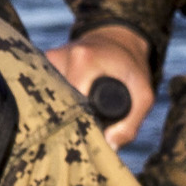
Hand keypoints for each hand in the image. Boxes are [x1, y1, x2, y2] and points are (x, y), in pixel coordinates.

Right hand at [44, 25, 156, 146]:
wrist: (118, 38)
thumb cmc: (132, 68)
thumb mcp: (143, 94)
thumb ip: (131, 124)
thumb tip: (109, 147)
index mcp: (83, 59)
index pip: (72, 102)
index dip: (79, 124)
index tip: (88, 138)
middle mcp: (58, 57)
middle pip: (55, 101)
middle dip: (67, 121)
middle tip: (81, 136)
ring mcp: (47, 60)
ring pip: (47, 96)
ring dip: (60, 112)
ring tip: (73, 120)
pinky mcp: (42, 64)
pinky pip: (46, 89)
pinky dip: (56, 102)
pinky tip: (64, 110)